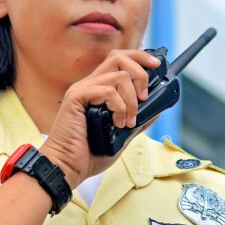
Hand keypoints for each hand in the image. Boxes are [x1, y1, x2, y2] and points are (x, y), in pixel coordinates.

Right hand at [40, 48, 164, 187]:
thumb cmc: (89, 154)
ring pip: (119, 76)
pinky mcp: (76, 97)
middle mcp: (89, 85)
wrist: (68, 167)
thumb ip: (137, 121)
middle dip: (140, 72)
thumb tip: (156, 109)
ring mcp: (82, 90)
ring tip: (128, 121)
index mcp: (98, 90)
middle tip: (144, 97)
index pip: (119, 60)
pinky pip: (108, 91)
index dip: (139, 58)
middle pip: (119, 57)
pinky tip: (117, 123)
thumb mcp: (122, 135)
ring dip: (131, 100)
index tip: (156, 66)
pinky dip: (120, 107)